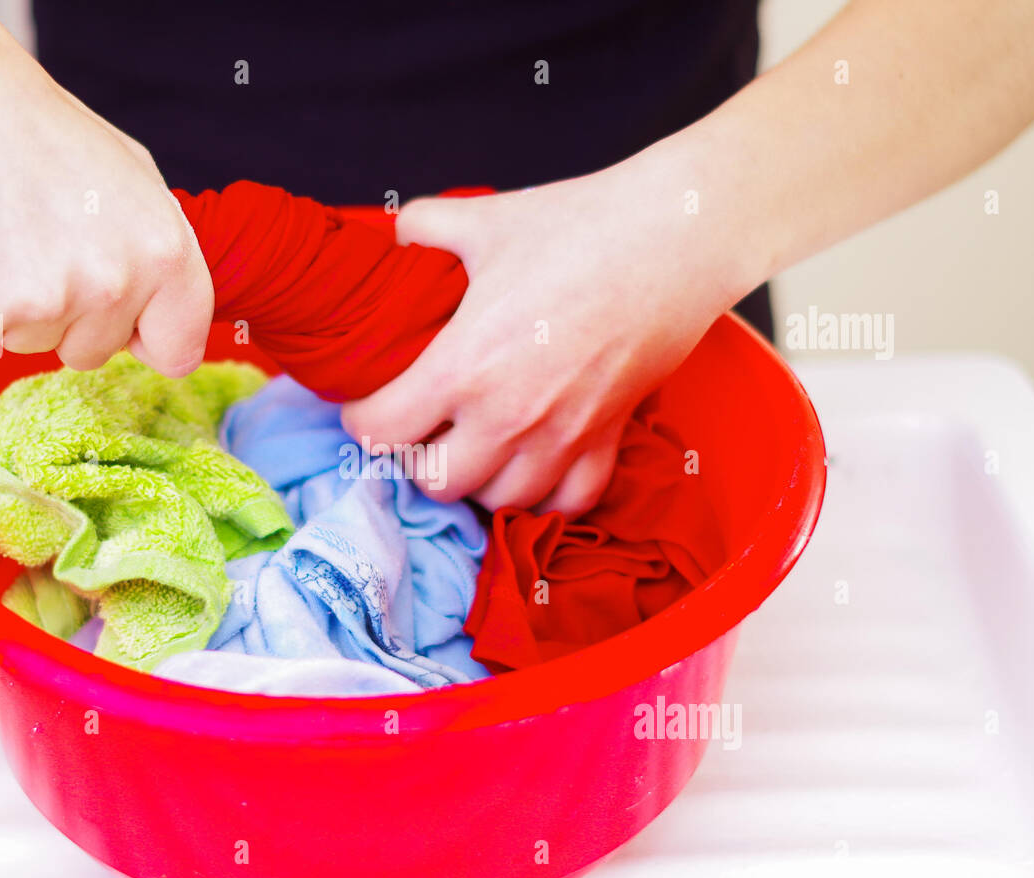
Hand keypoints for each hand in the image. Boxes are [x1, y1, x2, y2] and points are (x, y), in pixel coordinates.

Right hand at [0, 4, 210, 373]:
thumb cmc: (48, 135)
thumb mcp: (139, 183)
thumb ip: (164, 259)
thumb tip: (170, 316)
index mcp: (166, 254)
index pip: (178, 352)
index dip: (148, 336)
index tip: (127, 318)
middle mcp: (114, 284)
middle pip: (96, 354)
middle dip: (74, 317)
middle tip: (46, 245)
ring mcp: (46, 302)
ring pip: (39, 346)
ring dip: (25, 309)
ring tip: (10, 238)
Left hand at [341, 145, 753, 516]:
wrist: (673, 239)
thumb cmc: (579, 227)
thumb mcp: (483, 218)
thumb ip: (424, 227)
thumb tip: (397, 234)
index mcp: (464, 366)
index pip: (381, 431)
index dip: (360, 418)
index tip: (368, 402)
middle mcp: (508, 417)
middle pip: (435, 482)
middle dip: (416, 458)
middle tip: (421, 425)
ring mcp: (561, 437)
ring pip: (498, 502)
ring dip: (477, 480)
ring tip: (474, 445)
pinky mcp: (608, 440)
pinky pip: (568, 503)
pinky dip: (545, 496)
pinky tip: (533, 465)